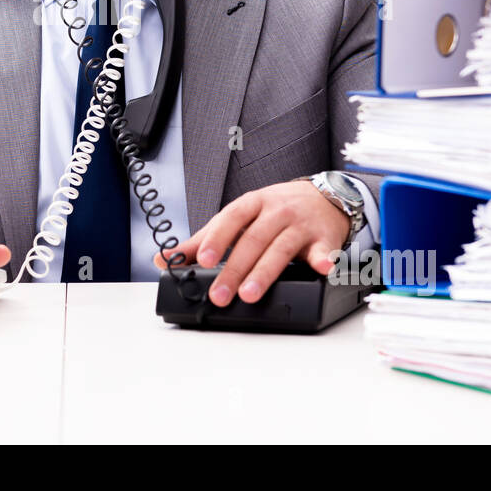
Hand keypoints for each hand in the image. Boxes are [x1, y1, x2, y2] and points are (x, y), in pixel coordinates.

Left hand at [152, 180, 349, 306]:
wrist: (324, 196)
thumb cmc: (275, 209)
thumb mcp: (240, 217)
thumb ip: (204, 239)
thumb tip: (166, 259)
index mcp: (252, 204)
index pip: (231, 219)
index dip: (217, 239)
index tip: (203, 259)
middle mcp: (276, 212)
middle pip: (254, 240)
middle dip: (235, 269)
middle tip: (221, 294)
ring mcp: (300, 225)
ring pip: (281, 249)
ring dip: (265, 272)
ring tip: (250, 294)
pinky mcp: (324, 239)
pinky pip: (323, 250)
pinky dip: (323, 260)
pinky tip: (322, 269)